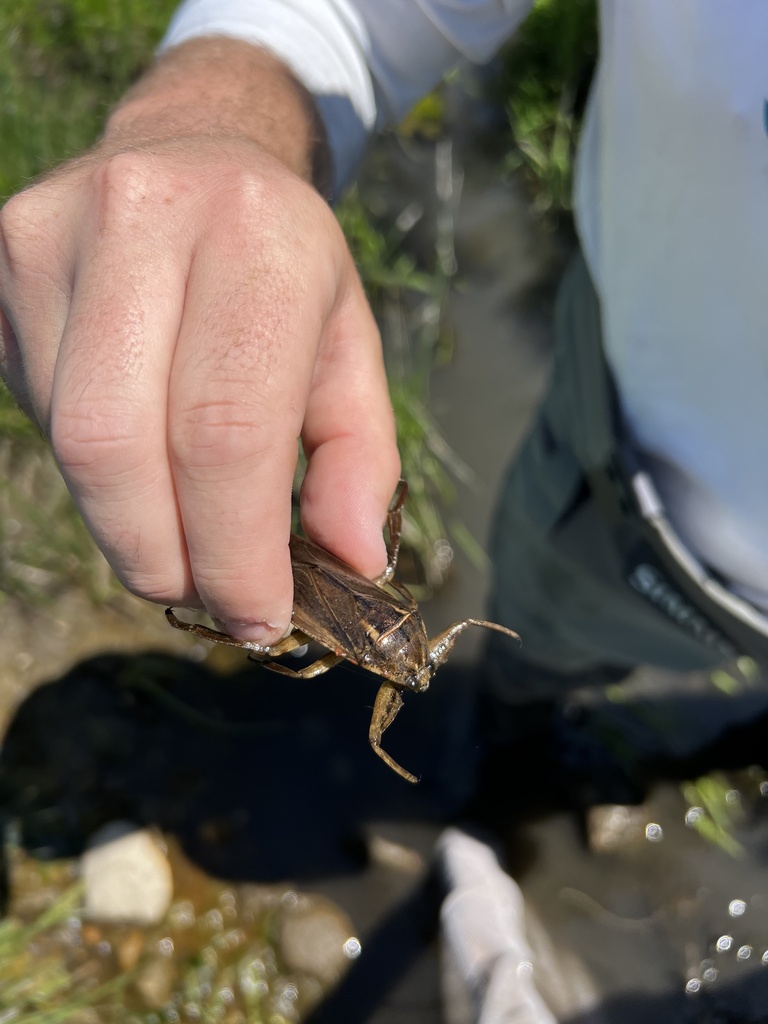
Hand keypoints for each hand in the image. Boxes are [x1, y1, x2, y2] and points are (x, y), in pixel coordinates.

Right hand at [0, 41, 399, 644]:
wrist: (197, 153)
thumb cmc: (285, 270)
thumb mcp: (349, 348)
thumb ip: (359, 459)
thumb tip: (353, 565)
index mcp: (258, 239)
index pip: (227, 432)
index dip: (236, 551)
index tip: (256, 617)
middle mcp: (145, 218)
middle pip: (121, 444)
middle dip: (162, 555)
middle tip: (203, 595)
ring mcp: (53, 232)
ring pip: (69, 437)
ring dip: (126, 519)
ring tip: (178, 526)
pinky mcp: (1, 259)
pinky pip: (36, 408)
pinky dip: (94, 469)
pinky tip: (136, 456)